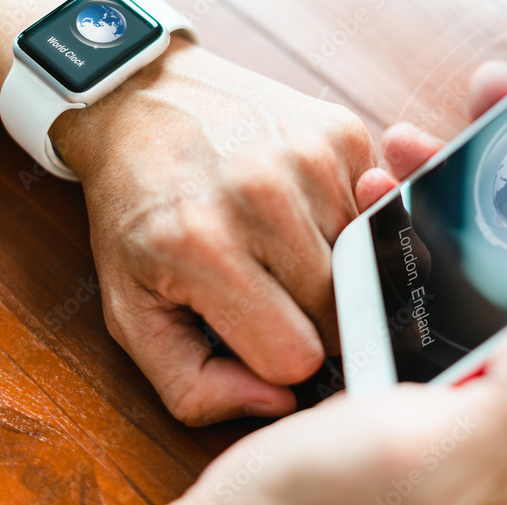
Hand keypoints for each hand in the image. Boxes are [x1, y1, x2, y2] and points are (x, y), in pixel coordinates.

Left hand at [51, 37, 375, 424]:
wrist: (141, 103)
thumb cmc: (137, 209)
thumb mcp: (130, 311)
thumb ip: (192, 385)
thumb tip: (281, 403)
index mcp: (203, 246)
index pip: (296, 357)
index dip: (277, 359)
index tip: (254, 330)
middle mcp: (262, 195)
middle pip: (340, 314)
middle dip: (307, 316)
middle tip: (264, 282)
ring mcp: (309, 156)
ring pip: (367, 265)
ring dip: (330, 266)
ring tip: (277, 239)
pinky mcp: (341, 131)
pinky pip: (375, 212)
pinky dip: (345, 222)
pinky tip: (300, 207)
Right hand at [177, 61, 506, 504]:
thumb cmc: (325, 497)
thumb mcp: (420, 452)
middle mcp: (503, 384)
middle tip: (484, 110)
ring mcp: (455, 364)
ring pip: (478, 259)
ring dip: (452, 193)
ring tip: (405, 145)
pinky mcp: (411, 352)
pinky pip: (430, 271)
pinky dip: (409, 221)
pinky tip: (377, 192)